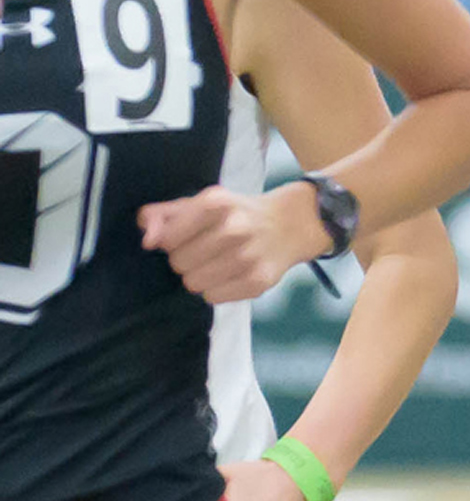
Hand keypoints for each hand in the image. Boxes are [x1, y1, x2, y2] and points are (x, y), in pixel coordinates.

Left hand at [138, 183, 328, 302]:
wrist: (291, 224)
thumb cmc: (237, 213)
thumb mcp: (202, 203)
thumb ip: (164, 215)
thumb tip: (147, 241)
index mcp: (215, 203)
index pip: (167, 240)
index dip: (172, 241)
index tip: (188, 236)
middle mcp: (233, 228)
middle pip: (178, 263)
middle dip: (187, 259)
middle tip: (206, 251)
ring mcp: (248, 256)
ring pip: (193, 283)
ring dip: (200, 276)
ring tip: (217, 264)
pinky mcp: (259, 281)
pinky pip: (213, 298)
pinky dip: (217, 289)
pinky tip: (231, 275)